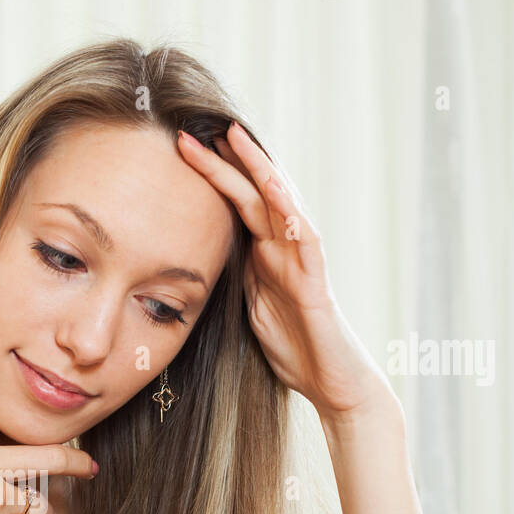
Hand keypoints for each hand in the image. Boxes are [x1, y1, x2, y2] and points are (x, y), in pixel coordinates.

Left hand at [176, 125, 393, 421]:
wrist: (332, 383)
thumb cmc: (296, 350)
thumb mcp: (251, 310)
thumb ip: (236, 281)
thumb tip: (207, 261)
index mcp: (264, 257)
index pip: (235, 207)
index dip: (211, 180)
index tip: (181, 151)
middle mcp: (284, 250)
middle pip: (251, 196)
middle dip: (224, 162)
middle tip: (192, 129)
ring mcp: (301, 262)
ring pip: (279, 204)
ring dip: (257, 169)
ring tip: (233, 136)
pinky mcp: (316, 281)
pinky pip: (304, 237)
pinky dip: (289, 209)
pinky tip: (273, 184)